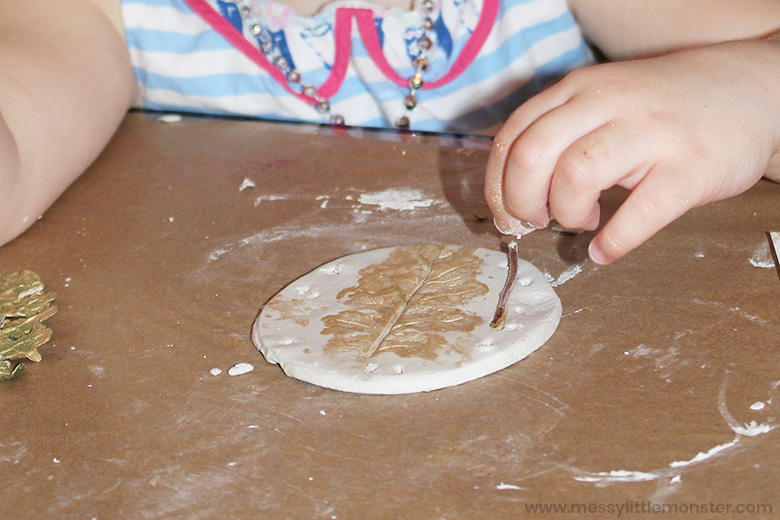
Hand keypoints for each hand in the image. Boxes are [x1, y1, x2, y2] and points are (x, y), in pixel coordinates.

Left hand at [485, 40, 779, 263]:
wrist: (751, 88)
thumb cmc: (662, 108)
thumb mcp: (602, 100)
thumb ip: (558, 130)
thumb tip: (511, 190)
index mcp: (578, 91)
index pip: (512, 137)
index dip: (498, 185)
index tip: (507, 214)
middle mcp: (608, 103)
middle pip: (532, 155)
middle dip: (521, 201)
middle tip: (539, 220)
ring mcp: (651, 133)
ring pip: (576, 173)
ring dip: (564, 211)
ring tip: (579, 220)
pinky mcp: (690, 168)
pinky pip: (640, 212)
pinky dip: (615, 240)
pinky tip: (606, 249)